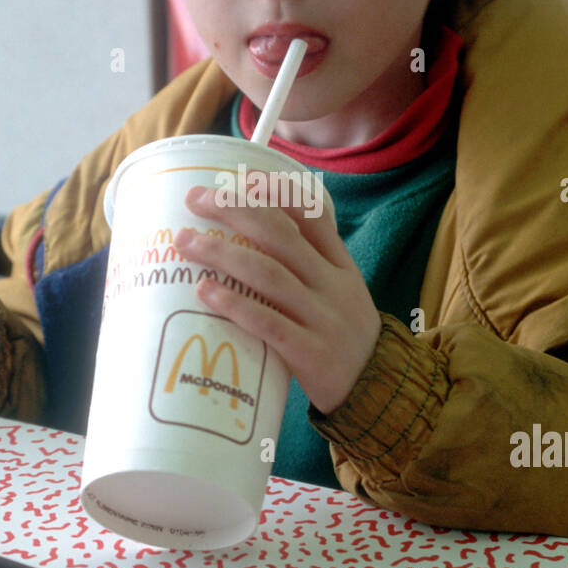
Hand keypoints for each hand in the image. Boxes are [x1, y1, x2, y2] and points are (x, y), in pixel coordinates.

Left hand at [172, 177, 381, 415]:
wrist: (381, 390)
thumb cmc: (345, 336)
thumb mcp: (342, 291)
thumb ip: (311, 263)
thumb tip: (259, 230)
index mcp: (340, 266)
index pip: (311, 215)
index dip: (275, 192)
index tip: (239, 177)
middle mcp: (332, 285)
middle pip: (281, 236)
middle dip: (236, 210)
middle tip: (195, 200)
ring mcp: (323, 319)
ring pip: (270, 274)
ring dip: (224, 253)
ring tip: (186, 242)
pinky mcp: (310, 354)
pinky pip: (268, 324)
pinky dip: (235, 304)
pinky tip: (205, 291)